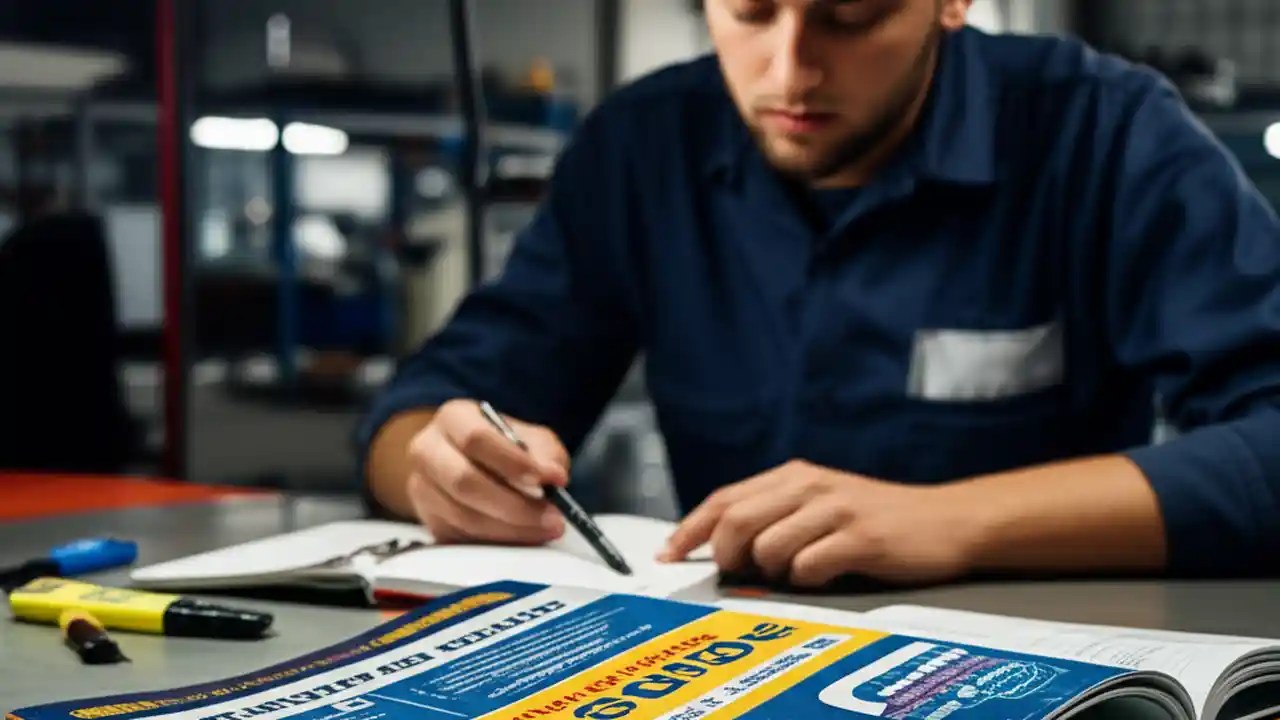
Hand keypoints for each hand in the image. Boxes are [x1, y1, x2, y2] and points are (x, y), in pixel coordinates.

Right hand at [405, 399, 569, 544]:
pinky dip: (498, 542)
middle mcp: (427, 450)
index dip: (513, 462)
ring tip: (546, 529)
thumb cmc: (505, 449)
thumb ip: (545, 454)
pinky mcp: (428, 522)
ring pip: (463, 517)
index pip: (476, 438)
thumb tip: (553, 476)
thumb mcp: (531, 438)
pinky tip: (523, 537)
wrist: (471, 465)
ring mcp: (421, 489)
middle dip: (515, 505)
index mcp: (453, 418)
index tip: (550, 480)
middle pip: (464, 482)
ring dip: (511, 530)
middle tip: (553, 517)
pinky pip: (462, 539)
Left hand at [659, 461, 984, 587]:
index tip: (667, 554)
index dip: (689, 528)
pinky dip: (807, 579)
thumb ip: (775, 515)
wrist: (947, 520)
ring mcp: (836, 510)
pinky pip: (809, 567)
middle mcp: (809, 485)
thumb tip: (718, 545)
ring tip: (798, 570)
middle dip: (725, 554)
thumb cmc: (876, 520)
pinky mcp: (861, 538)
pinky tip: (827, 574)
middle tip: (737, 572)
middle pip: (736, 521)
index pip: (725, 499)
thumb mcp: (820, 504)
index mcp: (793, 475)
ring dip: (772, 570)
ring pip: (768, 547)